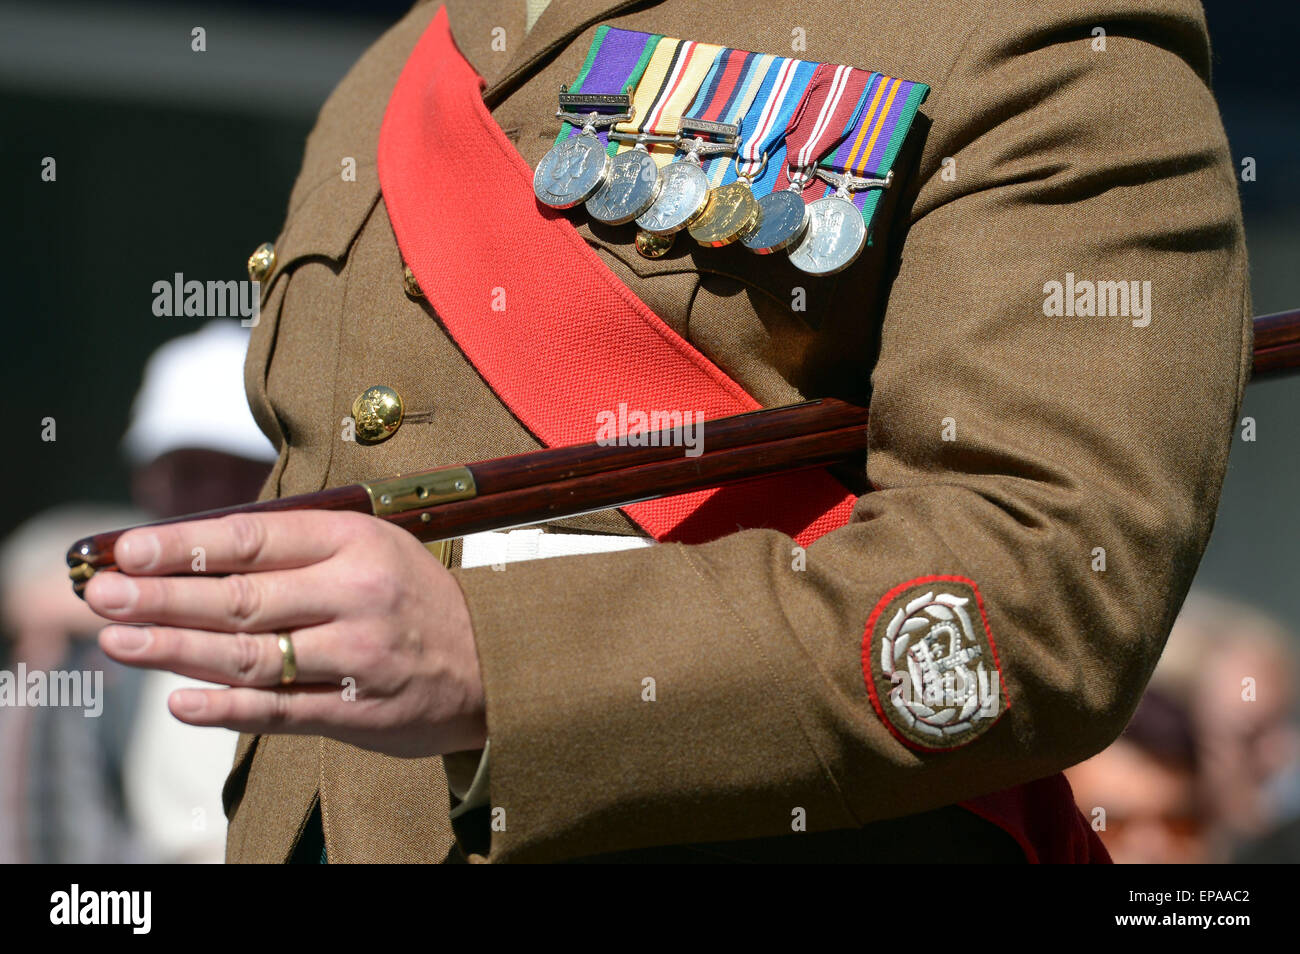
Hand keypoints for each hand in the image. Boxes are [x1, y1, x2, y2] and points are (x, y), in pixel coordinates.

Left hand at [84, 510, 485, 756]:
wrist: (492, 662)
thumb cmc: (416, 599)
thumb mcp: (373, 547)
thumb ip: (298, 547)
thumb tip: (201, 549)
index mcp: (355, 542)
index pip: (253, 539)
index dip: (184, 546)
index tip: (128, 548)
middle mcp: (354, 595)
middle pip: (239, 598)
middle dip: (162, 597)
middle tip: (104, 596)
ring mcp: (354, 656)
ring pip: (249, 656)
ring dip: (176, 651)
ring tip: (119, 643)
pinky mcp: (355, 709)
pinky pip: (278, 710)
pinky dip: (225, 709)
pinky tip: (180, 703)